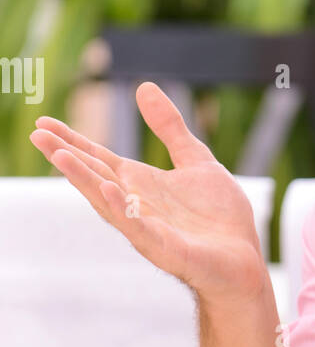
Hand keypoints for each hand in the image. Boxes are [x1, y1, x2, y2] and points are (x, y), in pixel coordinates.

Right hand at [30, 82, 267, 305]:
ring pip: (109, 202)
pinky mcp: (167, 248)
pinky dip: (123, 210)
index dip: (72, 140)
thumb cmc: (219, 217)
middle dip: (66, 157)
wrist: (245, 261)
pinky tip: (109, 191)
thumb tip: (143, 86)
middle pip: (94, 177)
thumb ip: (170, 127)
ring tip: (60, 156)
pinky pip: (140, 228)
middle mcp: (135, 206)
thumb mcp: (196, 160)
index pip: (98, 159)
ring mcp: (147, 228)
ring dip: (85, 180)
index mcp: (140, 185)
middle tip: (37, 135)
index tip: (42, 122)